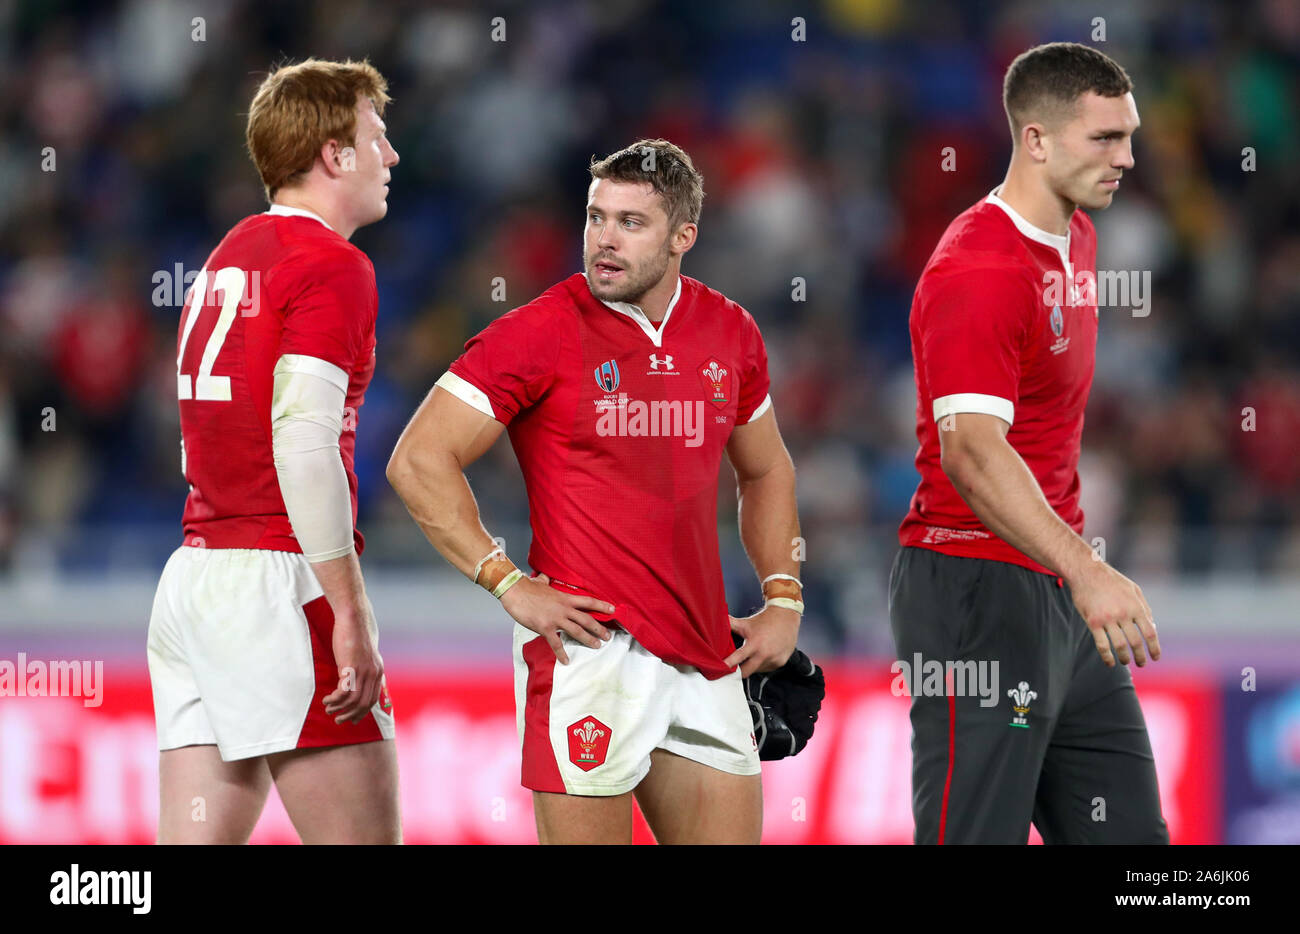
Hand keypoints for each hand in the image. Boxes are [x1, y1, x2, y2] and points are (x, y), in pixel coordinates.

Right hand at [322, 604, 384, 723]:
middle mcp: (374, 673)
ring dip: (339, 708)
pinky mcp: (352, 667)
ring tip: (329, 709)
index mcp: (378, 671)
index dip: (362, 712)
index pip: (373, 699)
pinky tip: (327, 699)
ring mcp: (364, 670)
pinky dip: (334, 699)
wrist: (353, 618)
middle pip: (364, 703)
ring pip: (353, 700)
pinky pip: (344, 691)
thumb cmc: (354, 635)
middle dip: (350, 715)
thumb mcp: (364, 655)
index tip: (352, 719)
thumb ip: (363, 668)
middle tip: (338, 719)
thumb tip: (356, 681)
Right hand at [499, 573, 614, 664]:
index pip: (588, 601)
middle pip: (587, 619)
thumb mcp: (541, 581)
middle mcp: (564, 608)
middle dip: (599, 628)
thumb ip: (545, 580)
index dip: (602, 605)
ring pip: (577, 631)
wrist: (515, 591)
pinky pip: (556, 643)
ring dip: (588, 640)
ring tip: (597, 646)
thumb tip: (543, 575)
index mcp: (565, 598)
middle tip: (608, 636)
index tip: (613, 609)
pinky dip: (562, 654)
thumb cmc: (527, 586)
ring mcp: (555, 619)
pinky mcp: (545, 628)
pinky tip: (566, 661)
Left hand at [724, 604, 799, 677]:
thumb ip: (729, 624)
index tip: (721, 670)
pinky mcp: (781, 662)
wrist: (786, 615)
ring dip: (752, 666)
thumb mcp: (745, 623)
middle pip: (746, 672)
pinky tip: (763, 654)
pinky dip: (762, 664)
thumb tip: (714, 622)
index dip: (728, 665)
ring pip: (757, 670)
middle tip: (732, 669)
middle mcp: (765, 653)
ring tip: (752, 655)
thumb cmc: (765, 620)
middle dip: (738, 672)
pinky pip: (767, 668)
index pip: (738, 658)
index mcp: (755, 643)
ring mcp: (774, 659)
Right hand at [1066, 560, 1160, 666]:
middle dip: (1140, 656)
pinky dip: (1106, 656)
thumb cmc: (1111, 580)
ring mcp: (1107, 619)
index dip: (1154, 648)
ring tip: (1125, 662)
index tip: (1155, 657)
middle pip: (1135, 642)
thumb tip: (1152, 627)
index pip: (1149, 633)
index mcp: (1135, 607)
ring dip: (1124, 658)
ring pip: (1119, 645)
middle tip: (1141, 663)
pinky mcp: (1092, 622)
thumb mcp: (1134, 589)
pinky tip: (1109, 663)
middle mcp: (1123, 614)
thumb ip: (1144, 607)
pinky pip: (1101, 644)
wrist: (1086, 571)